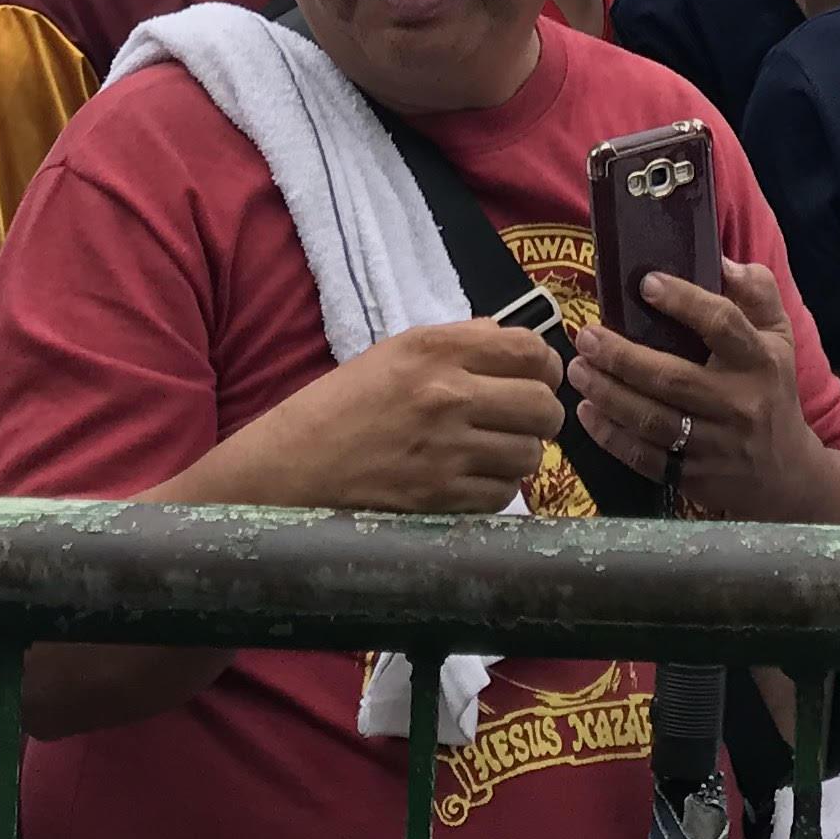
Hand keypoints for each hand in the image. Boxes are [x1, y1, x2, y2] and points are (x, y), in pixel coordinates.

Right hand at [231, 321, 565, 515]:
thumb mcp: (396, 352)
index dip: (545, 365)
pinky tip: (473, 478)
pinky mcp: (441, 498)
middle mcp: (447, 395)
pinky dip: (497, 488)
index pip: (530, 350)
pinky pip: (503, 494)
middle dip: (542, 414)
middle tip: (522, 419)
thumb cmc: (344, 404)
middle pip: (543, 405)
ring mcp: (446, 450)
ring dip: (520, 453)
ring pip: (530, 454)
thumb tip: (512, 341)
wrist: (294, 464)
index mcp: (436, 350)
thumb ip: (459, 342)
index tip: (537, 376)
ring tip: (495, 450)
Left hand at [573, 260, 836, 520]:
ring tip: (578, 369)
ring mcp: (715, 445)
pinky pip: (645, 458)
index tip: (646, 283)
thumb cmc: (772, 390)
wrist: (787, 475)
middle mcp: (739, 404)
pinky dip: (611, 436)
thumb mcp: (779, 336)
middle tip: (587, 336)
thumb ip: (757, 292)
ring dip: (608, 394)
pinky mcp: (694, 477)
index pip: (722, 325)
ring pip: (653, 421)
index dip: (684, 302)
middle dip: (622, 357)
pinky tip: (587, 412)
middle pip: (673, 379)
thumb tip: (720, 260)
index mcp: (760, 361)